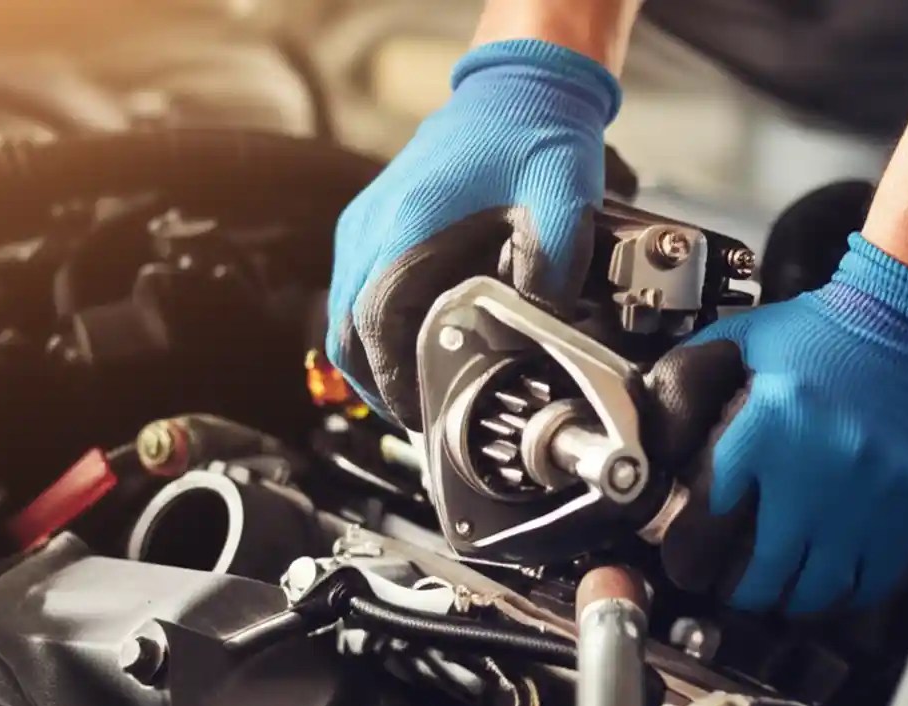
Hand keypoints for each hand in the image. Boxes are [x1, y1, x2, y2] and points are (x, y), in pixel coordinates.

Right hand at [326, 40, 619, 424]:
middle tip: (421, 416)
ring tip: (417, 391)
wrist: (520, 87)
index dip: (394, 382)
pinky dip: (375, 328)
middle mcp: (372, 228)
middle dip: (379, 384)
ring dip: (373, 359)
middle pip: (346, 332)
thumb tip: (540, 334)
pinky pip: (357, 289)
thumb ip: (553, 276)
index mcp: (406, 230)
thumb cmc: (535, 139)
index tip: (422, 413)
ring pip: (344, 314)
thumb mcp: (563, 209)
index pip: (375, 329)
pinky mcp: (375, 220)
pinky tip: (414, 343)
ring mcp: (366, 222)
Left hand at [647, 233, 907, 613]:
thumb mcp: (737, 342)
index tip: (685, 557)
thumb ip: (686, 387)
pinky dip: (846, 589)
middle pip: (760, 573)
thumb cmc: (821, 332)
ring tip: (776, 583)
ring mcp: (870, 496)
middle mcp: (814, 471)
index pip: (707, 524)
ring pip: (817, 590)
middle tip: (727, 580)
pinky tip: (829, 574)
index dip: (688, 553)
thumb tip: (652, 444)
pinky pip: (873, 580)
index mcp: (763, 428)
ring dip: (788, 596)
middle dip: (734, 586)